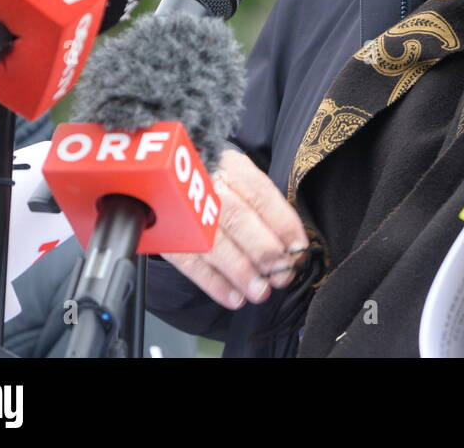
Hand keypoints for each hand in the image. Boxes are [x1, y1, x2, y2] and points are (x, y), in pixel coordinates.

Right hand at [161, 149, 309, 309]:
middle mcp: (208, 186)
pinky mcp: (168, 236)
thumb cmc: (216, 180)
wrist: (164, 174)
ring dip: (241, 271)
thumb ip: (261, 203)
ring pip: (214, 243)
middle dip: (264, 251)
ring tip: (260, 291)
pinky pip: (191, 262)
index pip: (261, 195)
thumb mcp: (239, 176)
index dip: (283, 224)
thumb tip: (291, 243)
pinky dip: (213, 282)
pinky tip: (233, 297)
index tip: (299, 250)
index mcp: (231, 166)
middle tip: (282, 274)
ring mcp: (184, 212)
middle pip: (238, 218)